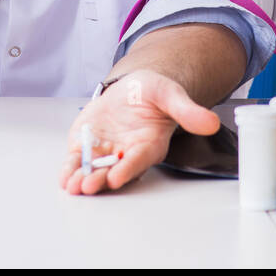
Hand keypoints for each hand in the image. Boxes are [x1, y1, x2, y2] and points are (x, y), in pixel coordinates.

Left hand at [58, 69, 221, 194]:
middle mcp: (127, 153)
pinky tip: (64, 177)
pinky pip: (79, 159)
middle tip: (87, 187)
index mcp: (149, 144)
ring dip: (83, 179)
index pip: (138, 159)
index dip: (127, 168)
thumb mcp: (169, 93)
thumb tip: (211, 122)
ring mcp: (106, 151)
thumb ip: (187, 110)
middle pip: (113, 171)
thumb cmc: (153, 93)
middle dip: (100, 179)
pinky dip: (71, 168)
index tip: (116, 177)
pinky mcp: (89, 145)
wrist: (133, 89)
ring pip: (94, 169)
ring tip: (72, 186)